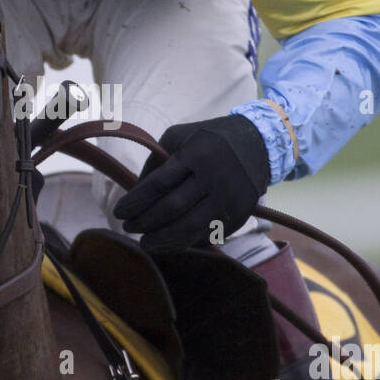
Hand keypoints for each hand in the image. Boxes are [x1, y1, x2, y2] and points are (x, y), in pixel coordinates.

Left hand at [113, 115, 269, 250]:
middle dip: (145, 222)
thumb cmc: (209, 139)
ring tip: (145, 242)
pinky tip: (168, 242)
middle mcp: (215, 178)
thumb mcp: (179, 137)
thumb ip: (156, 161)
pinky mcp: (240, 215)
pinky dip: (184, 241)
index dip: (135, 202)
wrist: (260, 144)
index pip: (159, 184)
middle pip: (172, 209)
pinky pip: (207, 234)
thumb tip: (134, 192)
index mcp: (196, 154)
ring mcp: (230, 199)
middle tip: (128, 228)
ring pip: (190, 228)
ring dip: (163, 240)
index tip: (119, 212)